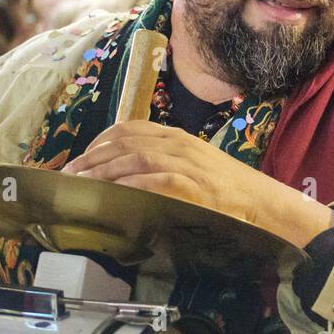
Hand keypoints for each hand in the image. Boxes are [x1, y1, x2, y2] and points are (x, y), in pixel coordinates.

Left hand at [61, 120, 333, 245]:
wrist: (265, 205)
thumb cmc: (232, 192)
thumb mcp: (197, 167)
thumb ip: (166, 166)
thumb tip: (127, 177)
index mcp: (179, 137)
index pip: (129, 128)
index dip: (98, 142)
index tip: (79, 160)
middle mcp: (178, 144)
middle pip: (123, 141)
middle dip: (90, 158)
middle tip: (68, 176)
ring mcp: (184, 164)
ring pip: (131, 158)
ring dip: (100, 172)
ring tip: (79, 187)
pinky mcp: (189, 186)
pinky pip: (149, 181)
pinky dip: (125, 186)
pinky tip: (108, 195)